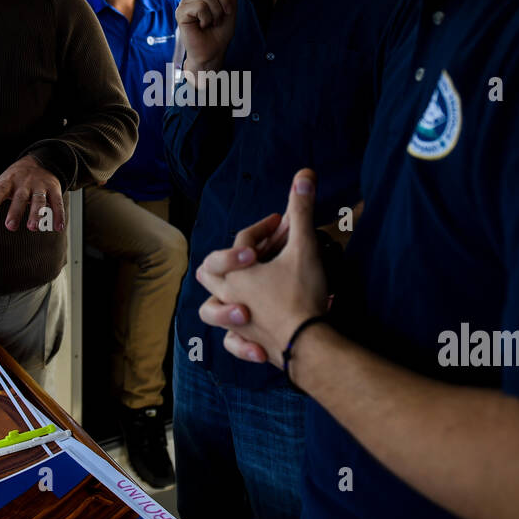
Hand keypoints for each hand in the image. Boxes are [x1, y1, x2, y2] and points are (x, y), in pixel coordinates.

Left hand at [0, 155, 64, 231]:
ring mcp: (40, 186)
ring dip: (37, 214)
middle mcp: (24, 183)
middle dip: (16, 211)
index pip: (0, 189)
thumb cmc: (14, 179)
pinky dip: (58, 215)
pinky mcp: (54, 190)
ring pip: (39, 200)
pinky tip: (57, 227)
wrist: (40, 160)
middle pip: (20, 197)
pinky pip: (57, 203)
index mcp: (8, 181)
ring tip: (34, 228)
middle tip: (10, 226)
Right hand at [175, 0, 237, 71]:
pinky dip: (207, 18)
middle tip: (224, 14)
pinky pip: (199, 6)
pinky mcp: (180, 13)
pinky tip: (204, 25)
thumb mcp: (231, 2)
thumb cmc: (221, 30)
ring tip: (213, 21)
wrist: (214, 51)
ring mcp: (185, 1)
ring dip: (217, 11)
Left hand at [195, 169, 328, 366]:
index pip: (243, 241)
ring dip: (223, 297)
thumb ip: (302, 210)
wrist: (307, 344)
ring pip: (211, 309)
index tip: (285, 221)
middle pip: (211, 272)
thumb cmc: (301, 295)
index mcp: (235, 273)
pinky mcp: (248, 344)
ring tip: (236, 292)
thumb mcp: (303, 247)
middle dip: (228, 258)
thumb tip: (304, 174)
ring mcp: (235, 323)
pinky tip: (252, 329)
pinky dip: (238, 337)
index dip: (265, 227)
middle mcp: (228, 296)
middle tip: (248, 254)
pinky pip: (232, 341)